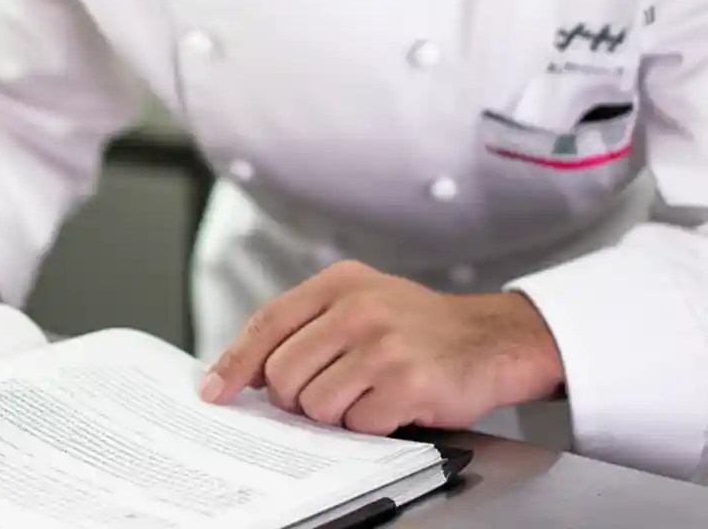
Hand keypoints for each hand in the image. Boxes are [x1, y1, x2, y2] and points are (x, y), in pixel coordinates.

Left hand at [200, 261, 564, 434]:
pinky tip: (392, 404)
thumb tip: (246, 370)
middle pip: (284, 373)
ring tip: (366, 394)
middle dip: (294, 397)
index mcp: (339, 283)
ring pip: (316, 403)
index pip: (268, 323)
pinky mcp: (409, 382)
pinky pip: (357, 424)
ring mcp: (385, 345)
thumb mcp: (360, 303)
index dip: (235, 361)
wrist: (492, 338)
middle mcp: (359, 308)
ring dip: (335, 412)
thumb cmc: (416, 326)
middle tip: (322, 396)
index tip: (215, 390)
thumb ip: (305, 326)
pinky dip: (370, 424)